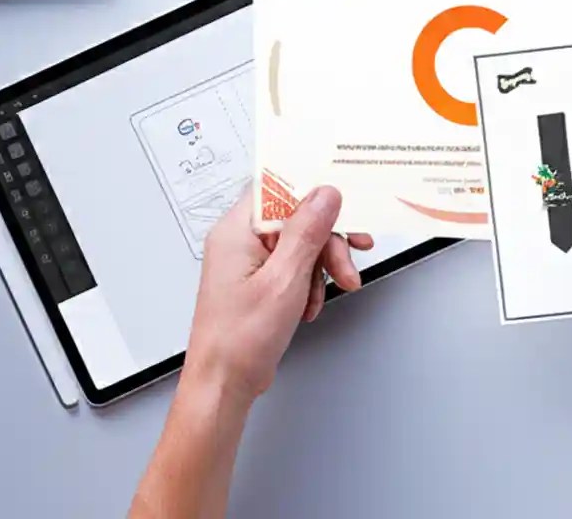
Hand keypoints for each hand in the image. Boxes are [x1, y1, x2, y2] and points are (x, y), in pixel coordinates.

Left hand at [182, 187, 371, 405]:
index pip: (277, 187)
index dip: (314, 195)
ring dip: (322, 267)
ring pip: (299, 244)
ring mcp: (248, 262)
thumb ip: (307, 232)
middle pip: (296, 218)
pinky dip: (309, 283)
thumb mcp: (284, 281)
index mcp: (236, 231)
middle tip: (347, 265)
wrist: (224, 384)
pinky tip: (310, 304)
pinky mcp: (258, 281)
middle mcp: (239, 241)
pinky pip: (293, 266)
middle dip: (327, 242)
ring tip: (332, 290)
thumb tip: (325, 195)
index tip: (343, 208)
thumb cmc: (238, 341)